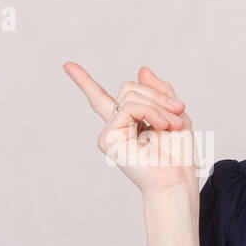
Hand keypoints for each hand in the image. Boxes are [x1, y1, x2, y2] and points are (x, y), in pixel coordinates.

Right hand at [63, 62, 197, 197]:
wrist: (176, 181)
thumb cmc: (179, 155)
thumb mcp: (174, 113)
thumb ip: (159, 92)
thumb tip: (141, 70)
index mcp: (128, 124)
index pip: (102, 98)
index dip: (85, 82)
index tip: (67, 65)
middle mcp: (115, 128)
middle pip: (129, 88)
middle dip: (158, 95)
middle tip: (178, 110)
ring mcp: (109, 133)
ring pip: (131, 94)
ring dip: (158, 105)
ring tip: (173, 125)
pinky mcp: (107, 139)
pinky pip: (130, 107)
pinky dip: (151, 112)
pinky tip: (162, 127)